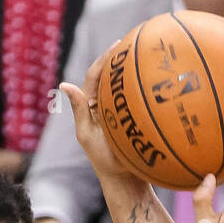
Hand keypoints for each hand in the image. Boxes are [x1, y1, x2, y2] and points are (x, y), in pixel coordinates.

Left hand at [59, 44, 139, 183]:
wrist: (126, 180)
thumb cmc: (104, 161)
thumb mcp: (87, 135)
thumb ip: (78, 110)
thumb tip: (63, 85)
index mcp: (91, 106)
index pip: (96, 75)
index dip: (105, 58)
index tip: (118, 45)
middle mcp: (106, 106)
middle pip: (112, 76)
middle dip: (121, 59)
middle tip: (136, 42)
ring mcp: (121, 113)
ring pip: (126, 87)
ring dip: (134, 71)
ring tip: (148, 54)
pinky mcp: (135, 121)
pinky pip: (140, 100)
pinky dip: (146, 89)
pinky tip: (159, 81)